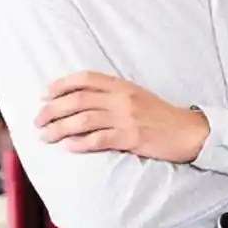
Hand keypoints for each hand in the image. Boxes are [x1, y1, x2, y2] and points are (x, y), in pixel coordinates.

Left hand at [36, 72, 209, 162]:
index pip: (85, 79)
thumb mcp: (138, 97)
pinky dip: (80, 143)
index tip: (43, 94)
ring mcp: (127, 118)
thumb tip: (83, 100)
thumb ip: (113, 95)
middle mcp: (122, 99)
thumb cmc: (162, 116)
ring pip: (83, 120)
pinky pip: (99, 140)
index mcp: (123, 86)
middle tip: (38, 120)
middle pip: (78, 100)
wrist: (189, 132)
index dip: (61, 85)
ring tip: (45, 136)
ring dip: (59, 128)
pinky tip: (68, 147)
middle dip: (52, 109)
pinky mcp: (132, 138)